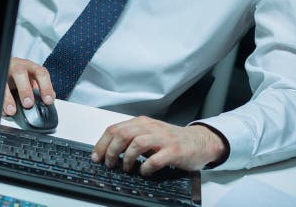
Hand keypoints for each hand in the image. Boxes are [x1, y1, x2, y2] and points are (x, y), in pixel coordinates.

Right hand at [2, 57, 55, 115]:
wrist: (7, 69)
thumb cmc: (22, 76)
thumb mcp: (33, 79)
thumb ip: (42, 87)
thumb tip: (51, 97)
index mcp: (31, 67)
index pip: (41, 73)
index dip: (46, 87)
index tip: (47, 100)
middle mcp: (17, 67)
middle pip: (20, 73)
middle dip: (25, 89)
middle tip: (28, 104)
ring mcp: (6, 73)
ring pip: (5, 81)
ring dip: (9, 97)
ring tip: (12, 110)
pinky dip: (1, 101)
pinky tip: (4, 110)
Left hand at [91, 116, 225, 173]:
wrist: (199, 141)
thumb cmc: (171, 140)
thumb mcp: (149, 134)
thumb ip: (132, 138)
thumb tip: (109, 150)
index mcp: (142, 122)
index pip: (115, 129)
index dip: (102, 143)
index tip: (96, 156)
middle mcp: (151, 127)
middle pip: (123, 134)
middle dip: (112, 151)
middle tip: (109, 164)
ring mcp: (163, 138)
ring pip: (137, 143)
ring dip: (127, 159)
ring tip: (126, 169)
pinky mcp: (174, 150)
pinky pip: (155, 159)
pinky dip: (146, 168)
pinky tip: (144, 172)